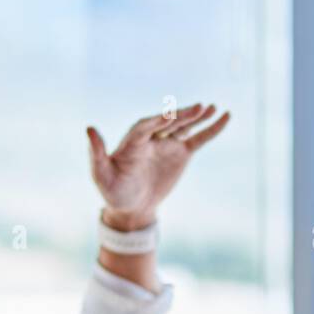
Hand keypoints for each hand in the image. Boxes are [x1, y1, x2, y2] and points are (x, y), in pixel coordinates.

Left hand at [87, 103, 230, 228]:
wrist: (131, 206)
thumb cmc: (113, 191)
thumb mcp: (101, 175)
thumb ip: (97, 152)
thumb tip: (89, 128)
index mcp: (132, 140)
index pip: (145, 126)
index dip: (157, 121)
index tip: (169, 116)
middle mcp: (151, 137)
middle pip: (168, 122)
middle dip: (182, 115)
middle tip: (198, 107)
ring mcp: (168, 143)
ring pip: (185, 127)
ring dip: (198, 117)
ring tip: (212, 108)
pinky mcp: (181, 153)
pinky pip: (198, 139)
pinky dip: (211, 129)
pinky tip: (224, 117)